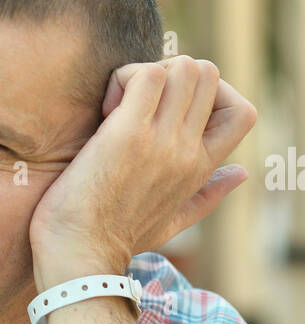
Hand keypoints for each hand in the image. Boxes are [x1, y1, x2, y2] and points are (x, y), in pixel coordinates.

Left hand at [28, 56, 256, 288]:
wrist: (80, 256)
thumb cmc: (115, 240)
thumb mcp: (174, 221)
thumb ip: (208, 196)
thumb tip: (242, 174)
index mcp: (201, 169)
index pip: (243, 111)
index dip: (212, 94)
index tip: (173, 109)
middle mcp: (188, 151)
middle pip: (208, 74)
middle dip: (172, 73)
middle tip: (139, 101)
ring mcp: (161, 141)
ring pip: (182, 67)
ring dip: (148, 72)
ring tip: (121, 104)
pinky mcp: (127, 134)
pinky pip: (145, 75)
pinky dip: (123, 78)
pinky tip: (105, 111)